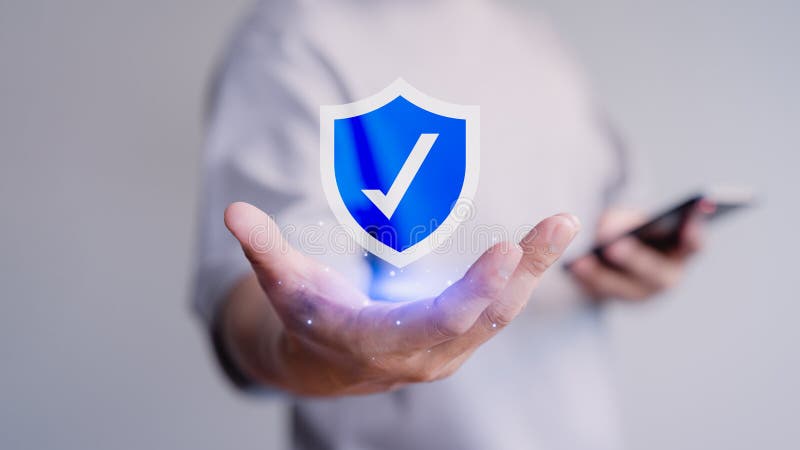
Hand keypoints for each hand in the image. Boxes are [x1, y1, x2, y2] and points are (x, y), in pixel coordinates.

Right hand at [221, 202, 579, 395]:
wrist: (326, 364)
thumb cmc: (308, 316)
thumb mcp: (282, 285)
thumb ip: (263, 249)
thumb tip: (234, 212)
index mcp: (381, 344)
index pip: (437, 323)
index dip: (473, 291)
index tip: (507, 251)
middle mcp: (425, 355)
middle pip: (484, 317)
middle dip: (520, 273)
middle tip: (556, 225)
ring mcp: (449, 350)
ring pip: (502, 312)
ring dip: (535, 269)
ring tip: (564, 223)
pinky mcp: (463, 337)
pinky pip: (502, 306)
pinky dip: (526, 273)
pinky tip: (549, 238)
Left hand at [569, 207, 702, 300]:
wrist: (610, 256)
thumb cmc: (627, 229)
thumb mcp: (627, 218)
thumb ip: (623, 220)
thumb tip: (607, 232)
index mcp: (681, 251)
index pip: (694, 245)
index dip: (693, 233)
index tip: (685, 222)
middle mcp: (666, 277)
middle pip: (654, 273)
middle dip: (634, 259)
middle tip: (613, 247)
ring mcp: (640, 293)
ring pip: (622, 289)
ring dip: (600, 275)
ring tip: (580, 262)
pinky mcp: (612, 299)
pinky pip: (599, 292)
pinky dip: (585, 280)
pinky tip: (571, 267)